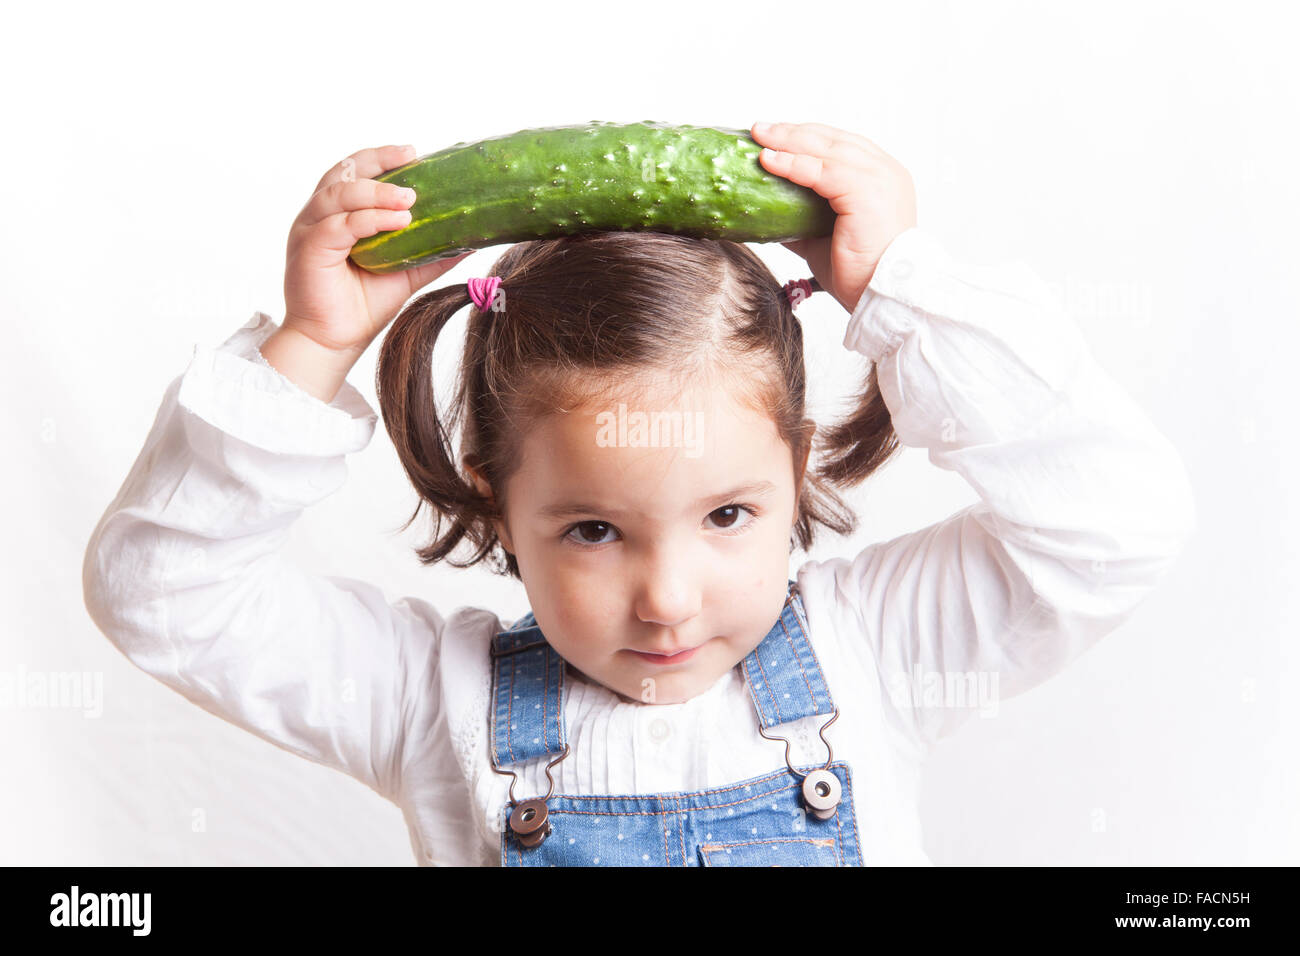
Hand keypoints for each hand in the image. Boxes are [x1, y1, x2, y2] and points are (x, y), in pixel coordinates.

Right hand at [283, 144, 473, 354]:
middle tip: (412, 159)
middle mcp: (318, 216)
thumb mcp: (407, 273)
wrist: (334, 342)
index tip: (413, 152)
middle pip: (344, 172)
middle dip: (379, 162)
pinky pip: (339, 225)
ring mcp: (310, 231)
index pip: (355, 172)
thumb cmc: (363, 307)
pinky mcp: (308, 250)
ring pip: (340, 194)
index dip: (381, 158)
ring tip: (411, 199)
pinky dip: (369, 220)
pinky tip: (397, 222)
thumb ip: (432, 253)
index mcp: (336, 214)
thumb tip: (471, 240)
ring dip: (377, 193)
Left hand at [749, 122, 916, 313]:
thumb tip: (770, 216)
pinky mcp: (866, 189)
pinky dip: (791, 163)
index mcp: (881, 179)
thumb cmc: (859, 275)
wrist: (881, 296)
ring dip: (788, 140)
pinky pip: (821, 169)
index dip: (806, 139)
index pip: (839, 146)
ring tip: (758, 137)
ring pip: (825, 148)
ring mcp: (878, 177)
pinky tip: (767, 159)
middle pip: (831, 139)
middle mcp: (884, 171)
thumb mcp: (824, 240)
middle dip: (793, 132)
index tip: (775, 137)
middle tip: (759, 129)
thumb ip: (802, 222)